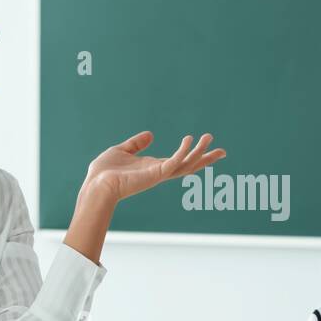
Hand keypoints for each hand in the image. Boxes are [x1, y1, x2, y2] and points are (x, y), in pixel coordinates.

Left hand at [84, 131, 225, 202]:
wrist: (96, 185)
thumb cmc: (105, 172)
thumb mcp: (122, 151)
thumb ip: (136, 144)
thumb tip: (150, 135)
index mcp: (153, 167)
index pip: (179, 161)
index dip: (193, 155)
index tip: (207, 148)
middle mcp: (159, 172)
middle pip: (189, 166)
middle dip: (205, 159)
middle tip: (223, 151)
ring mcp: (159, 174)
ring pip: (186, 164)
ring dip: (199, 152)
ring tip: (209, 138)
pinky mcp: (155, 174)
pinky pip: (174, 162)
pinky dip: (183, 151)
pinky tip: (189, 139)